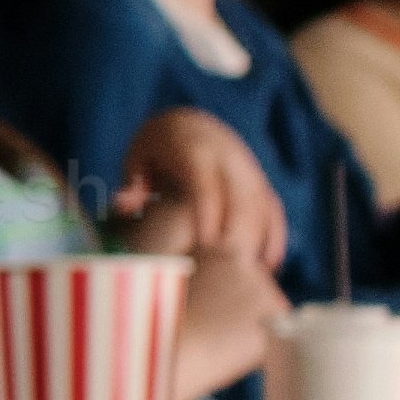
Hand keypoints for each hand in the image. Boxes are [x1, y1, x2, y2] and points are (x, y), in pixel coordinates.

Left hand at [121, 105, 287, 269]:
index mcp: (195, 150)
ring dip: (259, 238)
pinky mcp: (259, 181)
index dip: (209, 210)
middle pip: (240, 196)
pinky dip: (275, 235)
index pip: (205, 182)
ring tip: (249, 277)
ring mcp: (248, 169)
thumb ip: (133, 182)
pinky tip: (269, 265)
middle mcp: (228, 157)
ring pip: (261, 205)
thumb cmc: (157, 146)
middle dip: (238, 232)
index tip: (207, 241)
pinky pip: (273, 208)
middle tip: (229, 270)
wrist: (190, 122)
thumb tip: (124, 205)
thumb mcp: (138, 155)